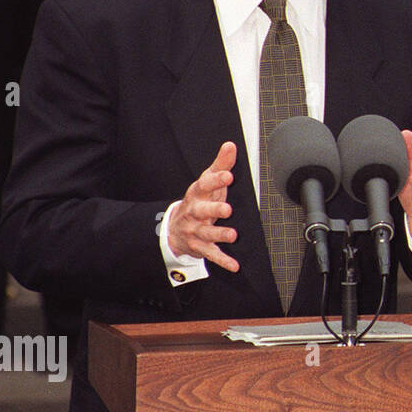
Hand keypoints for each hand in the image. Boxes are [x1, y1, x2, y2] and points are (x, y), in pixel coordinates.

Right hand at [167, 141, 238, 272]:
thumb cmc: (199, 201)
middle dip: (213, 210)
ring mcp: (196, 231)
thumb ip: (221, 165)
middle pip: (202, 210)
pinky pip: (212, 254)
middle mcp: (195, 213)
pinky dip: (223, 260)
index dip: (216, 180)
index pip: (204, 185)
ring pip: (207, 233)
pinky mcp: (201, 246)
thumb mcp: (207, 182)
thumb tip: (230, 145)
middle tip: (227, 209)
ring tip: (233, 234)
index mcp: (197, 195)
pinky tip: (235, 265)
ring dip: (219, 234)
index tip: (228, 175)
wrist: (176, 227)